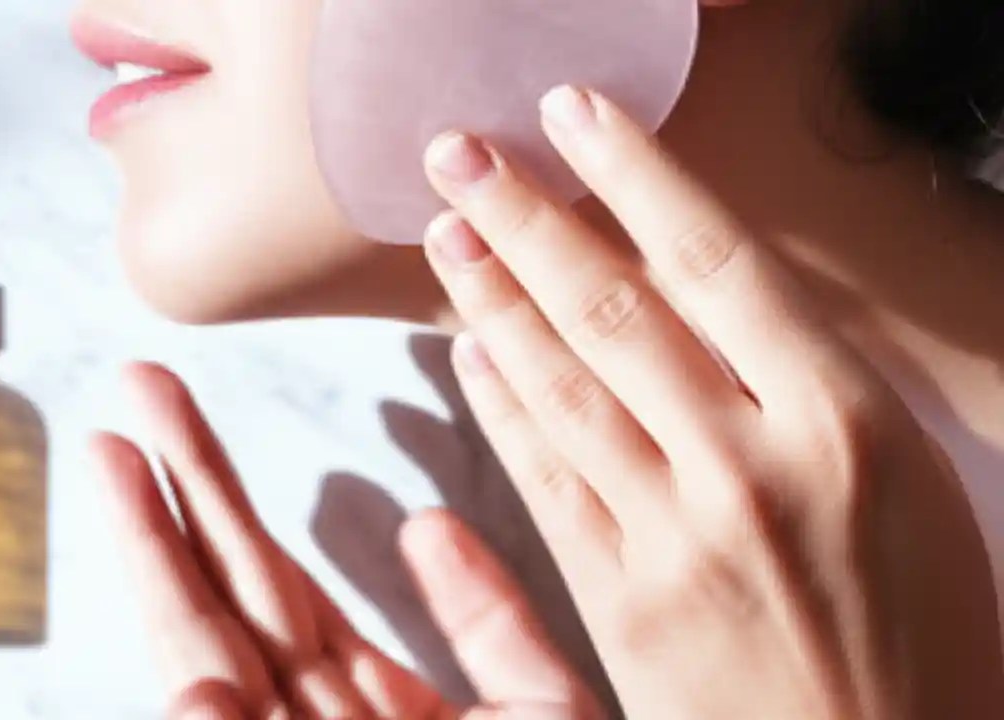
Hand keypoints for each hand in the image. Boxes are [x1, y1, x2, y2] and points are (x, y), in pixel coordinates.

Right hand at [91, 364, 604, 718]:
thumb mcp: (547, 717)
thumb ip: (493, 627)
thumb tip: (422, 526)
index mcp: (370, 711)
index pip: (274, 591)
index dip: (216, 501)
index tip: (163, 420)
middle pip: (233, 605)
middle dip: (177, 503)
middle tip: (129, 392)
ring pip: (219, 665)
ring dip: (164, 573)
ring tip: (111, 460)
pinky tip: (190, 684)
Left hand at [421, 86, 1003, 717]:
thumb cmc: (929, 627)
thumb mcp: (909, 477)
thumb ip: (809, 384)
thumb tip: (712, 298)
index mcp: (845, 423)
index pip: (717, 263)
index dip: (633, 176)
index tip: (571, 116)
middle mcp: (752, 472)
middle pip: (613, 314)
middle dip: (524, 220)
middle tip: (455, 155)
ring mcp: (676, 541)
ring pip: (562, 390)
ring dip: (492, 301)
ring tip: (446, 234)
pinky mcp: (621, 606)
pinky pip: (545, 480)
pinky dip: (503, 407)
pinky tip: (470, 352)